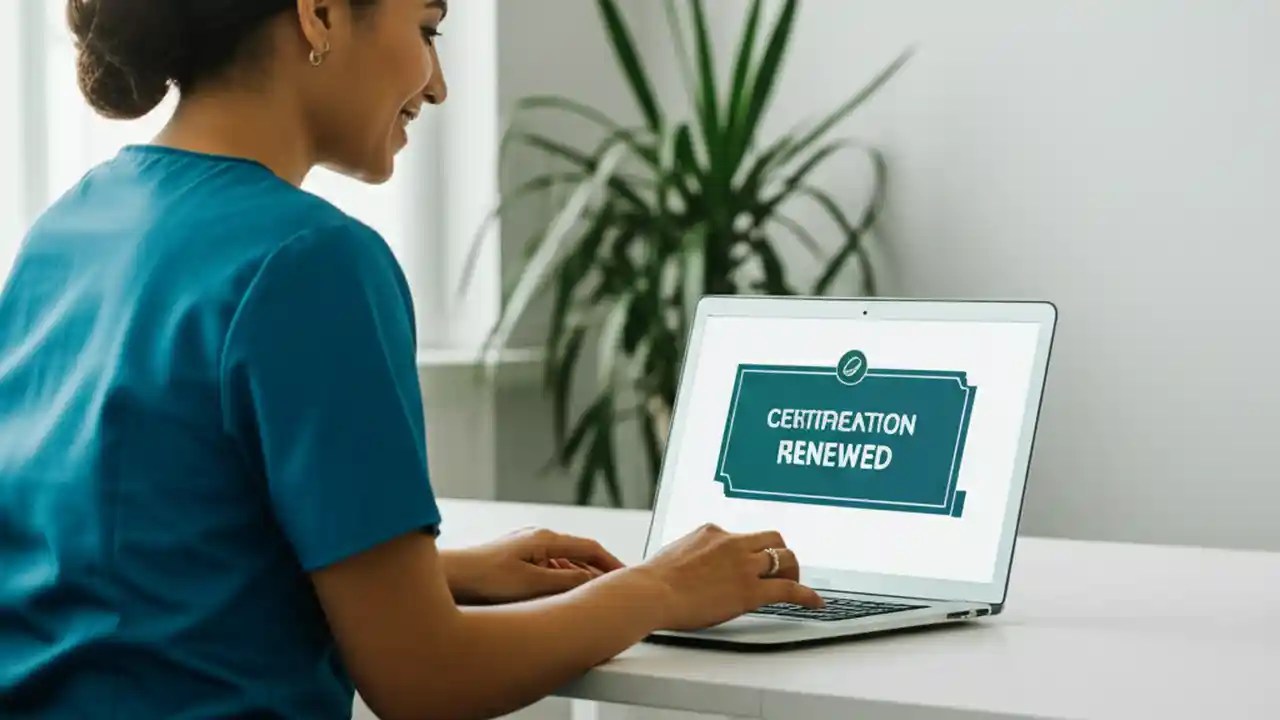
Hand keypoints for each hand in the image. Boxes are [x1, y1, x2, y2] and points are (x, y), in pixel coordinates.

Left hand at [443, 528, 625, 604]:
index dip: (612, 563)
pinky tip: (562, 594)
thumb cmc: (484, 578)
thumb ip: (566, 581)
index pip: (590, 548)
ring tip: (593, 594)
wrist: (449, 576)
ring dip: (580, 575)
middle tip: (616, 587)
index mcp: (545, 539)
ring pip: (563, 560)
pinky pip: (548, 566)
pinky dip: (562, 578)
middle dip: (599, 570)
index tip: (627, 577)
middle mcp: (537, 538)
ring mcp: (525, 546)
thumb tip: (594, 581)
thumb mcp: (532, 584)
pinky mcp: (515, 558)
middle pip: (579, 552)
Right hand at [635, 523, 822, 630]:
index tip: (750, 563)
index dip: (749, 551)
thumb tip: (689, 562)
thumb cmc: (652, 580)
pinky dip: (806, 595)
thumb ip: (691, 554)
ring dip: (793, 570)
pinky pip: (788, 589)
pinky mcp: (750, 590)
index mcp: (712, 532)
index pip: (742, 536)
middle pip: (772, 538)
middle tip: (781, 569)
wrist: (651, 592)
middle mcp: (732, 543)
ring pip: (785, 558)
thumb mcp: (674, 553)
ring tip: (796, 583)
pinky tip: (814, 602)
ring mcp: (743, 565)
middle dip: (779, 553)